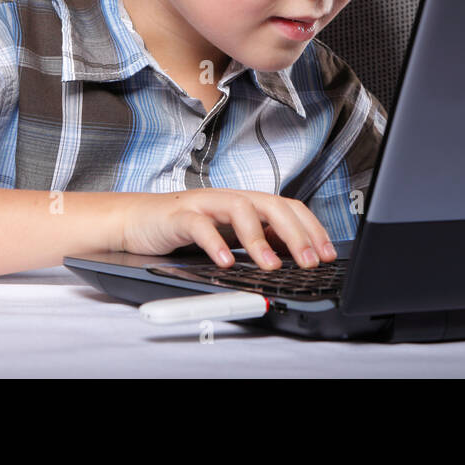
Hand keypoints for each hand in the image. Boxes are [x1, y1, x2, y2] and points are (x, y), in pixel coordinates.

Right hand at [119, 189, 337, 270]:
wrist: (137, 220)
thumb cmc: (186, 228)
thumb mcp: (229, 235)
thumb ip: (259, 239)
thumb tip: (295, 255)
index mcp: (247, 203)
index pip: (289, 208)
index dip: (311, 229)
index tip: (327, 254)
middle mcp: (230, 198)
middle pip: (271, 205)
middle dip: (296, 234)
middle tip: (311, 261)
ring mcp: (205, 204)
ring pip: (240, 210)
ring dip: (259, 240)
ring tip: (272, 266)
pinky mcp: (179, 216)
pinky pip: (199, 226)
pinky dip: (214, 243)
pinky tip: (226, 262)